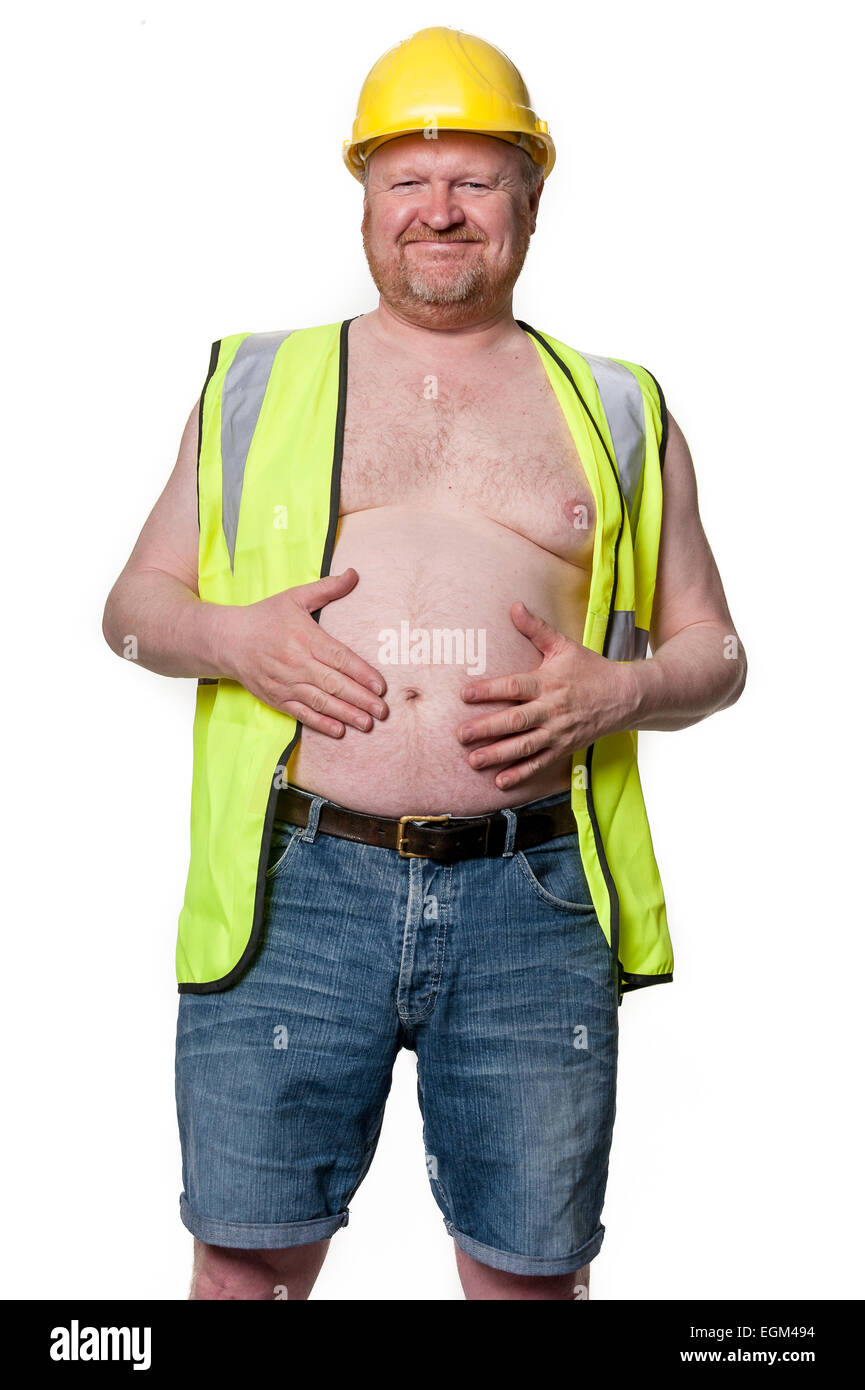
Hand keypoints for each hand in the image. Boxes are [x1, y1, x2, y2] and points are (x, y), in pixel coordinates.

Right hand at [225, 568, 388, 735]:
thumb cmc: (265, 617)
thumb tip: (354, 574)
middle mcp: (297, 663)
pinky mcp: (276, 699)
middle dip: (361, 699)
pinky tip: (340, 730)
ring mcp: (286, 684)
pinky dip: (321, 724)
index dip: (362, 674)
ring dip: (346, 715)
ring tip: (368, 724)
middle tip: (383, 711)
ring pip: (321, 702)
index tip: (381, 686)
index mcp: (305, 638)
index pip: (340, 658)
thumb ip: (327, 588)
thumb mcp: (295, 597)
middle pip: (334, 684)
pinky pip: (302, 714)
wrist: (228, 640)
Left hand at [455, 600, 637, 788]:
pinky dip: (521, 773)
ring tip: (473, 761)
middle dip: (486, 728)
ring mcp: (558, 731)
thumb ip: (536, 629)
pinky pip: (540, 763)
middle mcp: (552, 709)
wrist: (626, 696)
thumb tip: (514, 606)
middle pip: (515, 720)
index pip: (514, 687)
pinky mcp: (565, 748)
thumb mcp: (564, 646)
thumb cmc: (591, 669)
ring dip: (498, 755)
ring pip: (525, 746)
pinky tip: (501, 781)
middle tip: (460, 735)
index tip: (464, 694)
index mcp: (548, 682)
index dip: (488, 691)